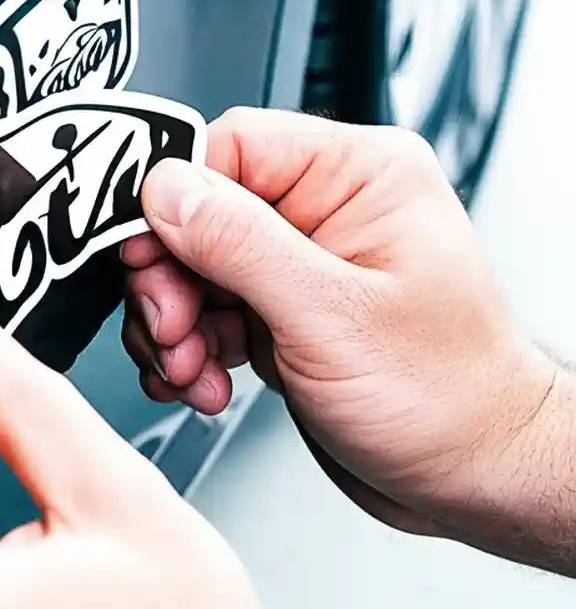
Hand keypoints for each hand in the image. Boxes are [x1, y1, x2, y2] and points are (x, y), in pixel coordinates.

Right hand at [120, 108, 561, 541]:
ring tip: (190, 370)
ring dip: (175, 326)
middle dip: (169, 279)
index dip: (176, 199)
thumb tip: (168, 190)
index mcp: (360, 175)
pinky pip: (205, 311)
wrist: (473, 477)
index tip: (150, 255)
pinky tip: (202, 382)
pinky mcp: (280, 311)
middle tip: (171, 327)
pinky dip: (190, 351)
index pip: (231, 145)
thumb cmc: (449, 398)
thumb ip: (241, 245)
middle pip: (199, 212)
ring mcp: (301, 263)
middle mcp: (328, 210)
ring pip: (191, 268)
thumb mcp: (333, 316)